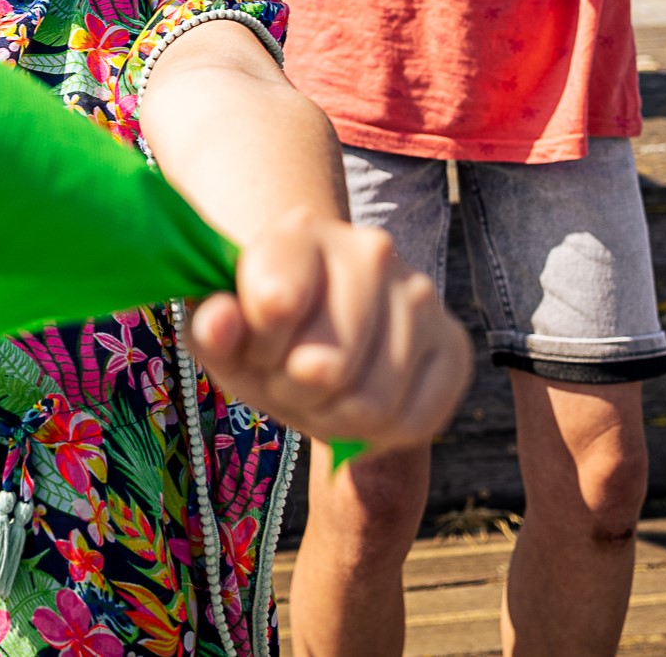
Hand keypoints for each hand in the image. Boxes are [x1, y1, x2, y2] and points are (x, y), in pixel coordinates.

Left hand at [187, 211, 471, 451]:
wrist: (322, 326)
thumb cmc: (262, 329)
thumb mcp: (222, 330)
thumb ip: (212, 326)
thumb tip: (220, 321)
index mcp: (301, 232)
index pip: (275, 303)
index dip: (257, 347)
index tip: (254, 344)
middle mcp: (369, 250)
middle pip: (327, 366)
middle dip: (295, 392)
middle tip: (287, 378)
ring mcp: (418, 293)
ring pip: (373, 402)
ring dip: (335, 419)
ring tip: (320, 393)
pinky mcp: (453, 343)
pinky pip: (415, 421)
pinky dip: (380, 434)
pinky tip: (359, 404)